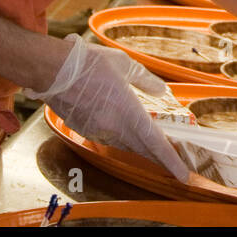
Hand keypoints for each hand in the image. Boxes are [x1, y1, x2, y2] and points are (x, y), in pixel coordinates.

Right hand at [22, 34, 189, 181]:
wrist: (52, 69)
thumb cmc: (88, 63)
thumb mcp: (124, 64)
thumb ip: (145, 80)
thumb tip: (160, 91)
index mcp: (127, 110)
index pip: (154, 142)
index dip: (171, 160)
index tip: (183, 174)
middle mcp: (113, 126)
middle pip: (141, 149)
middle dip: (159, 158)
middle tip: (173, 164)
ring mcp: (97, 130)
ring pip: (124, 145)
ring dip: (140, 148)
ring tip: (153, 148)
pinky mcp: (84, 130)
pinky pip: (108, 139)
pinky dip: (121, 139)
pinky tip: (124, 132)